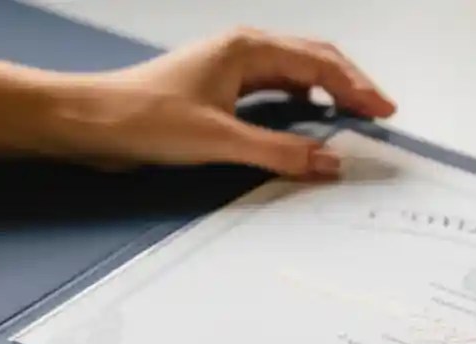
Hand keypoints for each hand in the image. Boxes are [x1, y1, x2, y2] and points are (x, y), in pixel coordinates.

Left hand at [51, 27, 395, 174]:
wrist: (91, 122)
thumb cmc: (145, 119)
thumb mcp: (220, 140)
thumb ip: (280, 152)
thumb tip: (331, 162)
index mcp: (247, 50)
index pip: (320, 63)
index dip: (357, 86)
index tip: (384, 111)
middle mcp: (241, 51)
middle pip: (313, 59)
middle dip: (350, 83)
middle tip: (379, 111)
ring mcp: (229, 67)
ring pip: (294, 70)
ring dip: (327, 88)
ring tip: (353, 112)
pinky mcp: (218, 88)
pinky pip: (273, 85)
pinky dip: (300, 97)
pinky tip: (307, 113)